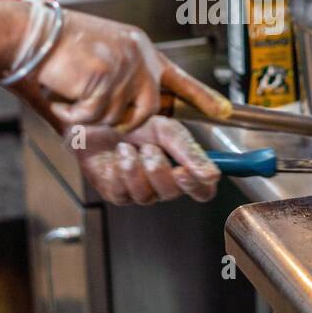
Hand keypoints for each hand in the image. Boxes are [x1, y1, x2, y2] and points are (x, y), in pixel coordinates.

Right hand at [31, 9, 229, 130]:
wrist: (29, 33)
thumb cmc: (55, 47)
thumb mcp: (101, 55)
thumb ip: (123, 78)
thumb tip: (132, 112)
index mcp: (139, 48)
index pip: (177, 77)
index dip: (201, 96)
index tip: (223, 111)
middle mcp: (138, 54)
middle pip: (149, 109)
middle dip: (122, 120)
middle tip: (93, 110)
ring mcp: (124, 65)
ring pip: (118, 116)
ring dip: (90, 114)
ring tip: (70, 92)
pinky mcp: (105, 77)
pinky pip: (95, 116)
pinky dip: (74, 113)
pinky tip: (62, 94)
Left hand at [71, 116, 220, 204]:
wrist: (98, 117)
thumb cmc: (134, 121)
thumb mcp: (167, 130)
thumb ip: (190, 152)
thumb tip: (213, 175)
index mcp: (181, 168)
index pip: (202, 190)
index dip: (198, 186)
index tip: (185, 171)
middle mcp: (162, 184)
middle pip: (172, 193)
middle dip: (159, 169)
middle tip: (148, 148)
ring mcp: (138, 191)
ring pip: (146, 195)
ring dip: (136, 168)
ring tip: (127, 147)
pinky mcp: (116, 192)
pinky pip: (122, 193)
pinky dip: (119, 171)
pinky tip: (115, 156)